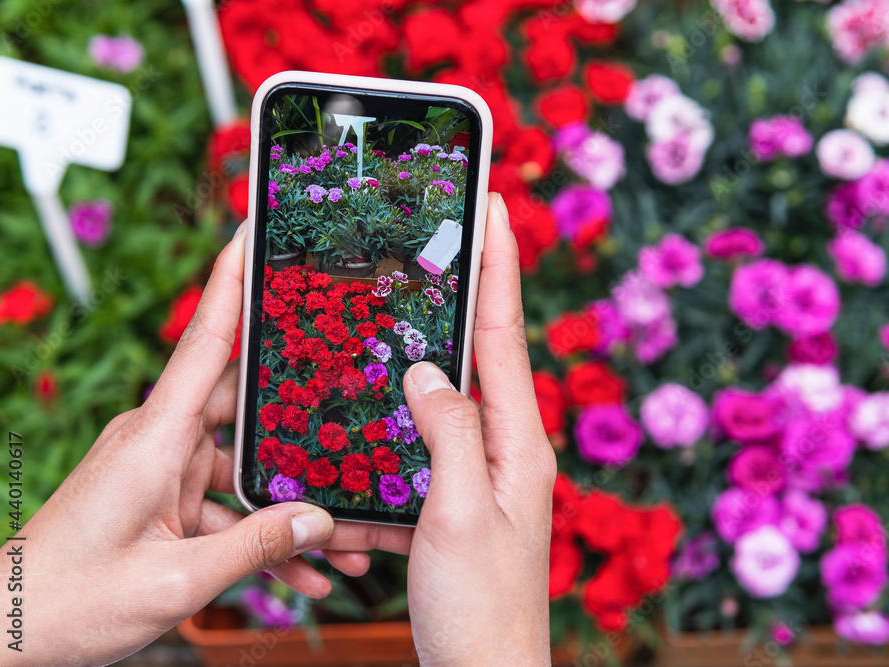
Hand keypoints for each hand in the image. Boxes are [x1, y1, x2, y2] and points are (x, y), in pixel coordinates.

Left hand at [0, 223, 374, 665]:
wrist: (5, 636)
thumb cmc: (68, 603)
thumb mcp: (174, 581)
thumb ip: (256, 547)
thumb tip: (320, 520)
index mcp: (155, 438)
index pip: (208, 340)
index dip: (232, 278)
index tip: (254, 228)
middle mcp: (160, 440)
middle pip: (249, 410)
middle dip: (307, 431)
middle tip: (363, 428)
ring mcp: (161, 470)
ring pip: (245, 469)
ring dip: (289, 504)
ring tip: (346, 543)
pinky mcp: (161, 498)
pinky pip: (224, 507)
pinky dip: (259, 534)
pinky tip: (305, 572)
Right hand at [400, 193, 556, 665]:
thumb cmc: (481, 608)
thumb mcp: (459, 513)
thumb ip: (446, 434)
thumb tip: (425, 372)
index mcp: (518, 443)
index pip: (504, 335)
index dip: (498, 267)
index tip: (493, 207)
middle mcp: (506, 449)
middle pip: (480, 355)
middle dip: (464, 295)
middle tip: (446, 238)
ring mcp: (481, 476)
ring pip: (445, 401)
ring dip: (423, 360)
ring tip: (400, 315)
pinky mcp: (453, 503)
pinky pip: (420, 452)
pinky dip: (395, 434)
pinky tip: (370, 424)